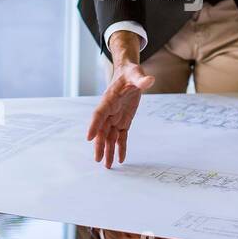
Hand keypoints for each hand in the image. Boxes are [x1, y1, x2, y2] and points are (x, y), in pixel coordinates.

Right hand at [86, 31, 154, 167]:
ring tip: (108, 165)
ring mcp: (115, 117)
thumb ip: (141, 79)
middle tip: (98, 159)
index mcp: (108, 99)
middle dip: (100, 145)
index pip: (99, 114)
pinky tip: (120, 159)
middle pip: (102, 130)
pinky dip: (120, 147)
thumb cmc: (130, 72)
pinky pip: (121, 137)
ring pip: (110, 137)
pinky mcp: (123, 121)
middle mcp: (109, 111)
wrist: (129, 73)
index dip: (93, 125)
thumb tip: (149, 80)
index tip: (88, 137)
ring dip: (108, 150)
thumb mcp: (136, 74)